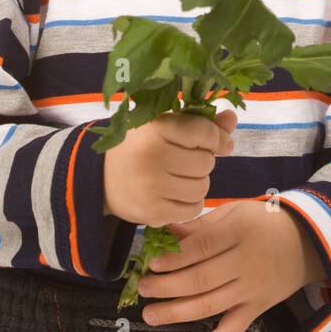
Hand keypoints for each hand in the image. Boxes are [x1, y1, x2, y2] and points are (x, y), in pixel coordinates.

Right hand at [103, 108, 236, 227]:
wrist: (98, 178)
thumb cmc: (138, 146)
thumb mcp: (164, 126)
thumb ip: (201, 122)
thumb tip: (232, 120)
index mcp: (154, 127)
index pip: (204, 132)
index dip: (215, 137)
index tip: (209, 142)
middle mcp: (151, 155)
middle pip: (206, 162)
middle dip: (202, 162)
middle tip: (182, 161)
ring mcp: (150, 186)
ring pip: (202, 187)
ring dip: (197, 183)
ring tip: (177, 178)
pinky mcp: (152, 212)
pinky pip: (194, 209)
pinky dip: (190, 203)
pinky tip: (174, 194)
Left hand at [135, 199, 329, 331]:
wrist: (308, 244)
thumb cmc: (264, 223)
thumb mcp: (235, 212)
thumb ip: (201, 224)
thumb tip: (166, 233)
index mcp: (239, 231)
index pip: (200, 248)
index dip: (173, 258)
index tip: (151, 263)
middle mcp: (246, 263)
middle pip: (200, 279)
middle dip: (166, 286)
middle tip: (143, 289)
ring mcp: (252, 290)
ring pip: (209, 306)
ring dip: (176, 313)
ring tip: (150, 314)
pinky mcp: (256, 310)